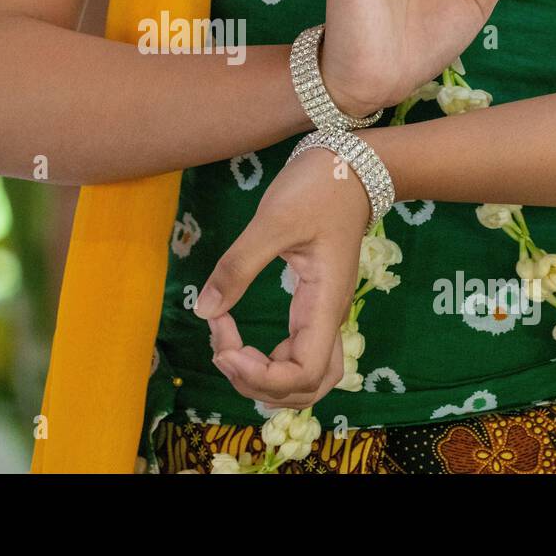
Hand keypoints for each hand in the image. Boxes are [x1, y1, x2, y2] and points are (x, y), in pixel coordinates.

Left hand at [193, 146, 369, 408]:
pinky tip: (239, 341)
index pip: (307, 374)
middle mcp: (329, 318)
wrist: (350, 169)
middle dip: (259, 384)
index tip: (225, 347)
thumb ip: (238, 266)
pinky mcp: (313, 307)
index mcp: (325, 304)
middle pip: (308, 387)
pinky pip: (298, 355)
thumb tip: (205, 311)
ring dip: (264, 379)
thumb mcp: (272, 220)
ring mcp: (323, 315)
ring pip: (306, 378)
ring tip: (227, 346)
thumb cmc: (317, 189)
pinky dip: (267, 363)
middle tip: (222, 348)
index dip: (263, 376)